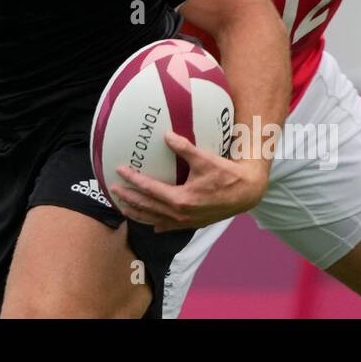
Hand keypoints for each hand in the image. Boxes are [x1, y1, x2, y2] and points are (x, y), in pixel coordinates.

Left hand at [110, 131, 268, 231]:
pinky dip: (155, 223)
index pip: (149, 189)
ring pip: (154, 220)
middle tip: (113, 188)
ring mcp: (186, 221)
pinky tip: (150, 224)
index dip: (132, 180)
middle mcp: (180, 214)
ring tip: (123, 207)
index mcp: (181, 199)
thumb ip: (184, 148)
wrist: (247, 192)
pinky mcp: (192, 223)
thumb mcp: (205, 159)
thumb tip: (166, 135)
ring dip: (137, 213)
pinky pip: (168, 226)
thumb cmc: (226, 174)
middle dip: (128, 198)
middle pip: (146, 207)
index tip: (120, 171)